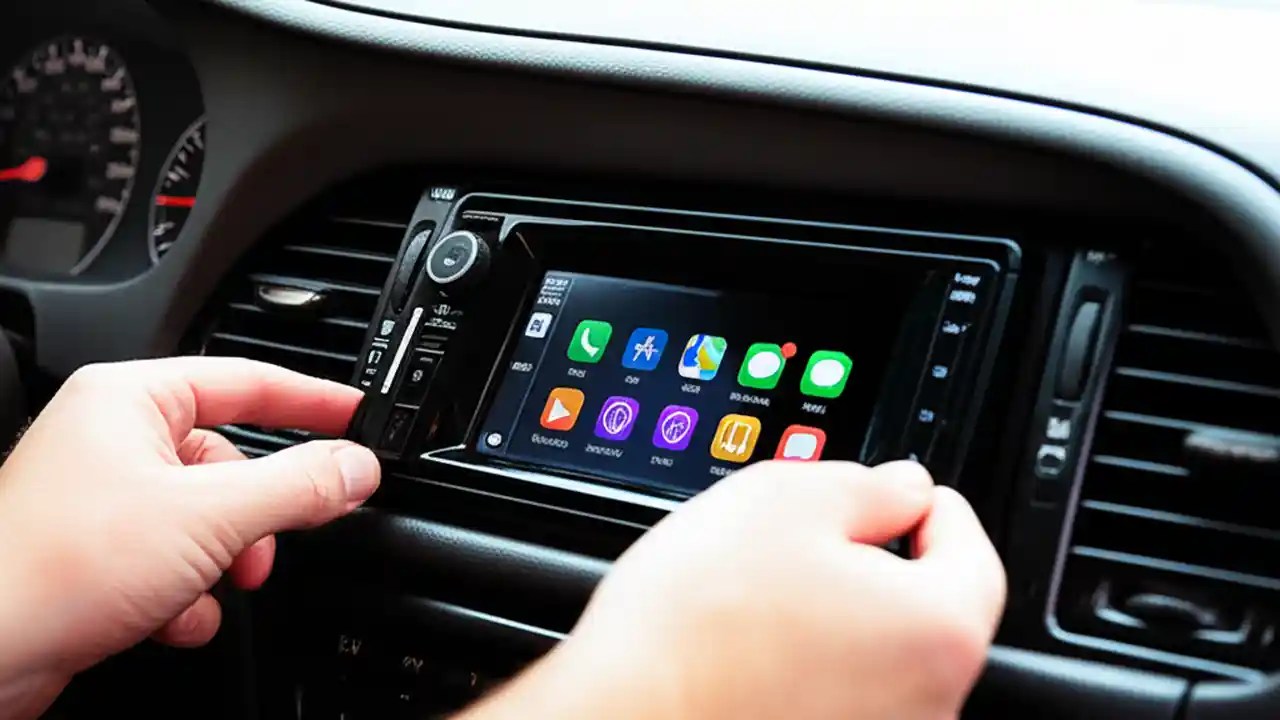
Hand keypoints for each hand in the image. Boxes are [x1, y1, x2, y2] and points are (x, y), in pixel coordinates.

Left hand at [0, 358, 379, 717]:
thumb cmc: (53, 568)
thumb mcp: (208, 516)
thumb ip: (297, 485)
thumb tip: (355, 467)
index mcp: (129, 400)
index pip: (247, 380)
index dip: (311, 399)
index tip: (358, 416)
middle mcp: (111, 439)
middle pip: (230, 460)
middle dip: (257, 516)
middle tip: (272, 543)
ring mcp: (101, 498)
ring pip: (206, 517)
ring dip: (223, 561)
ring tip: (212, 589)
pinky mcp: (96, 554)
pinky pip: (174, 559)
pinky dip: (188, 593)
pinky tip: (174, 617)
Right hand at [463, 461, 1004, 719]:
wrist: (621, 715)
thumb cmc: (696, 621)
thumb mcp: (784, 498)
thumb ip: (869, 484)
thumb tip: (904, 488)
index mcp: (937, 630)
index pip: (971, 550)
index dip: (930, 508)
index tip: (901, 496)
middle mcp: (928, 704)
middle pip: (925, 612)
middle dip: (877, 567)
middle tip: (808, 543)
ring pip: (878, 661)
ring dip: (840, 623)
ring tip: (761, 603)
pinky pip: (840, 701)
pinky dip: (811, 673)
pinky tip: (751, 654)